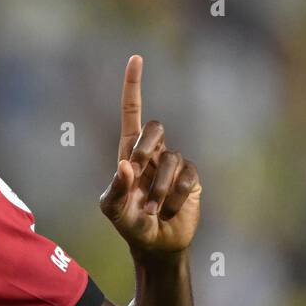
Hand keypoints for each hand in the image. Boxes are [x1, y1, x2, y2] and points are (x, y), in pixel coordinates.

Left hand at [100, 55, 201, 259]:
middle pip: (155, 127)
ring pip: (171, 159)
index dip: (133, 86)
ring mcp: (174, 165)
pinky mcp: (192, 180)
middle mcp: (154, 154)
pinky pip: (188, 177)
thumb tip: (127, 165)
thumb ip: (116, 188)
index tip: (136, 58)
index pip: (132, 113)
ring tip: (152, 211)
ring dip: (159, 189)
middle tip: (137, 172)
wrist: (156, 246)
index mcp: (130, 154)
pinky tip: (169, 211)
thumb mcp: (113, 210)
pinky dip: (176, 197)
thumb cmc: (129, 225)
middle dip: (145, 148)